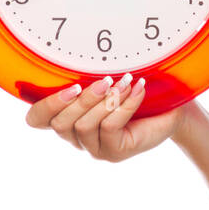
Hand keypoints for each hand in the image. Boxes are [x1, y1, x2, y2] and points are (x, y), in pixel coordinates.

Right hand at [26, 73, 183, 159]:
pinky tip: (138, 89)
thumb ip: (87, 77)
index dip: (46, 105)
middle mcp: (77, 138)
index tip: (71, 87)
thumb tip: (73, 58)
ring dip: (104, 100)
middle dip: (81, 99)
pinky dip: (124, 105)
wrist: (172, 111)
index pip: (36, 120)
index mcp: (68, 119)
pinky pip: (110, 127)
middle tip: (104, 80)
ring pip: (84, 126)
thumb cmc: (135, 92)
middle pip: (60, 123)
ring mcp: (95, 148)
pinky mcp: (115, 152)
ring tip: (125, 81)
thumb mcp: (108, 81)